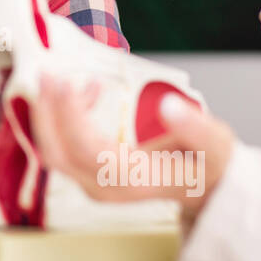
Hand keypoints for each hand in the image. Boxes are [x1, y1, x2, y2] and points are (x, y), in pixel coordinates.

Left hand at [30, 73, 236, 221]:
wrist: (205, 186)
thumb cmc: (208, 163)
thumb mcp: (214, 143)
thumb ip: (195, 127)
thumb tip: (169, 105)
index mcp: (134, 179)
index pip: (87, 149)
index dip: (70, 116)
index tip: (64, 82)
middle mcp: (106, 187)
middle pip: (58, 154)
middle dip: (47, 113)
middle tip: (48, 73)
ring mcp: (94, 183)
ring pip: (54, 151)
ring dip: (50, 113)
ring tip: (65, 77)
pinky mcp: (89, 174)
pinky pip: (63, 147)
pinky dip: (63, 117)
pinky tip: (87, 91)